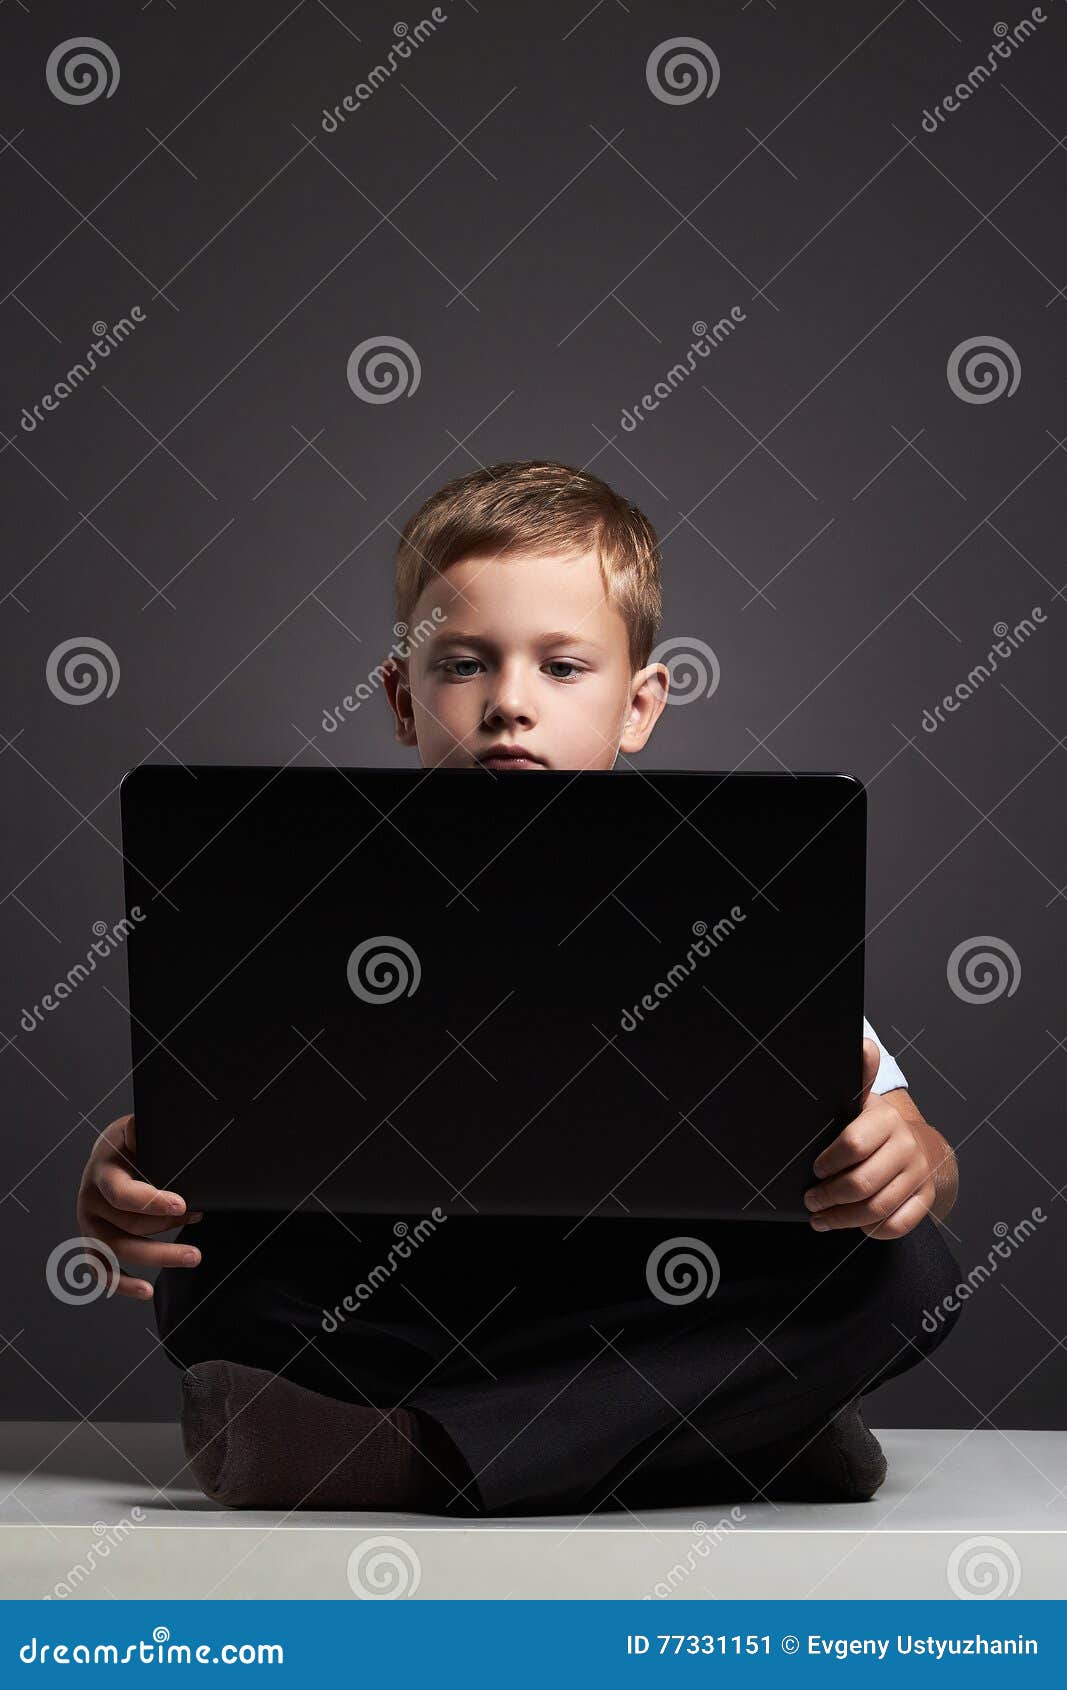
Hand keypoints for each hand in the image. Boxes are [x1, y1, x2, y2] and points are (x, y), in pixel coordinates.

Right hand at [75, 1113, 202, 1299]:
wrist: (107, 1155)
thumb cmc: (127, 1143)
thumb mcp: (133, 1130)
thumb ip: (138, 1132)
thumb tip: (141, 1128)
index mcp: (102, 1172)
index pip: (123, 1193)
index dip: (151, 1202)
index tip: (180, 1205)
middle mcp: (90, 1200)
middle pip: (128, 1225)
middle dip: (169, 1226)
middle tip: (201, 1218)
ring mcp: (90, 1225)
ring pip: (120, 1249)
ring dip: (159, 1256)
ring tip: (193, 1256)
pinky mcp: (93, 1242)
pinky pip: (102, 1270)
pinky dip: (122, 1284)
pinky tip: (146, 1291)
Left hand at [803, 1040, 936, 1238]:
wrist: (918, 1144)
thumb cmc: (875, 1126)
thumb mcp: (862, 1100)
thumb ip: (858, 1075)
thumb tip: (863, 1044)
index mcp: (885, 1119)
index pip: (854, 1144)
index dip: (829, 1162)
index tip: (814, 1170)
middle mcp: (906, 1146)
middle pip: (862, 1183)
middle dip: (829, 1196)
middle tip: (810, 1201)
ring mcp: (918, 1175)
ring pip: (877, 1209)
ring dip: (843, 1218)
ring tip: (821, 1218)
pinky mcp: (925, 1199)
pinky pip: (896, 1224)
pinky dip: (871, 1229)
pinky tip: (853, 1224)